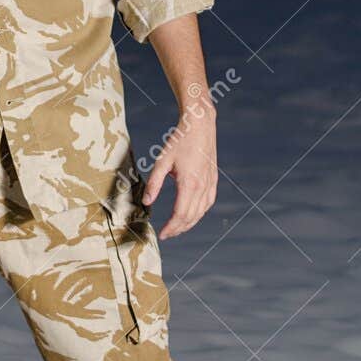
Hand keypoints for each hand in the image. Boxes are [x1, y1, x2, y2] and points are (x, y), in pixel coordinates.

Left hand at [141, 103, 217, 238]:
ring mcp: (210, 184)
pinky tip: (192, 214)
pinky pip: (208, 203)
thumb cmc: (180, 141)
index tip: (163, 235)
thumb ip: (154, 183)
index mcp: (189, 184)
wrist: (200, 126)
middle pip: (191, 217)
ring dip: (189, 223)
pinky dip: (199, 213)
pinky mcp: (213, 179)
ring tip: (177, 228)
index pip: (180, 215)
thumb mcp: (162, 161)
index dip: (171, 228)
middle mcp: (202, 187)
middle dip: (178, 229)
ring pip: (201, 212)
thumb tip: (147, 202)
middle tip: (167, 234)